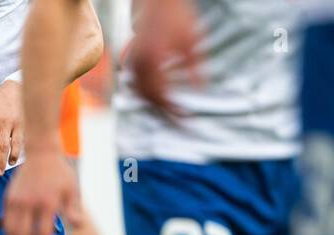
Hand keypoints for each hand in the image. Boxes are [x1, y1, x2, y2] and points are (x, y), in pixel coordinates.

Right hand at [2, 150, 81, 234]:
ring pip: (11, 231)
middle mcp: (30, 203)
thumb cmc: (60, 172)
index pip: (43, 234)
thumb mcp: (72, 189)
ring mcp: (17, 201)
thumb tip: (79, 226)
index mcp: (47, 203)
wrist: (41, 151)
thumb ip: (74, 209)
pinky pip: (5, 221)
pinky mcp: (9, 198)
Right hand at [127, 0, 203, 117]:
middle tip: (179, 120)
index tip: (186, 118)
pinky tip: (158, 92)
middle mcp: (139, 64)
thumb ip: (195, 69)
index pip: (160, 96)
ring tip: (169, 109)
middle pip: (148, 98)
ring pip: (139, 92)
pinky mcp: (132, 57)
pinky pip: (136, 81)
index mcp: (153, 62)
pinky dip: (146, 90)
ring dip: (153, 103)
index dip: (172, 111)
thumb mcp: (192, 43)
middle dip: (164, 111)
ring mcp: (133, 61)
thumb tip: (201, 91)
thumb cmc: (178, 16)